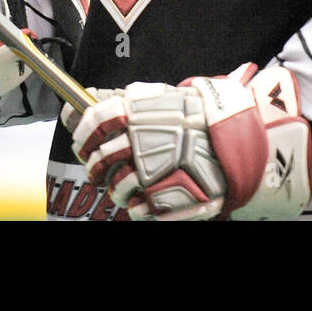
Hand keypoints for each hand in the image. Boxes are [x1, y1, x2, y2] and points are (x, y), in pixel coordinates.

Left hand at [61, 64, 311, 220]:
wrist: (235, 138)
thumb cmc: (191, 117)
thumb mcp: (154, 99)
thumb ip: (115, 100)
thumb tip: (77, 100)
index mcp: (139, 112)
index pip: (95, 122)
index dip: (83, 135)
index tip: (82, 143)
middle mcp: (144, 140)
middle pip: (100, 161)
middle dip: (95, 168)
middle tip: (100, 170)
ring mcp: (156, 172)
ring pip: (117, 189)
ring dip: (117, 189)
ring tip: (129, 184)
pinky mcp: (169, 199)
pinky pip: (138, 211)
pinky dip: (138, 208)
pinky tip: (147, 197)